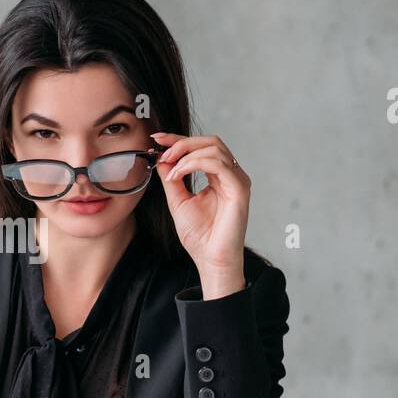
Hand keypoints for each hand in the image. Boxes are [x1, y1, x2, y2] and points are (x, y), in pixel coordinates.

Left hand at [151, 132, 249, 297]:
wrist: (210, 259)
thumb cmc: (200, 236)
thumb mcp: (178, 201)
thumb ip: (171, 179)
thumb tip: (161, 158)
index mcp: (219, 176)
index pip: (201, 147)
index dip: (178, 139)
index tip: (156, 138)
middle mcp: (231, 175)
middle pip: (210, 142)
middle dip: (182, 143)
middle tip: (162, 153)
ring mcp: (238, 180)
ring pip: (214, 149)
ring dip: (186, 154)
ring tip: (170, 168)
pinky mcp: (240, 188)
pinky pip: (218, 164)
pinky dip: (194, 163)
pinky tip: (178, 174)